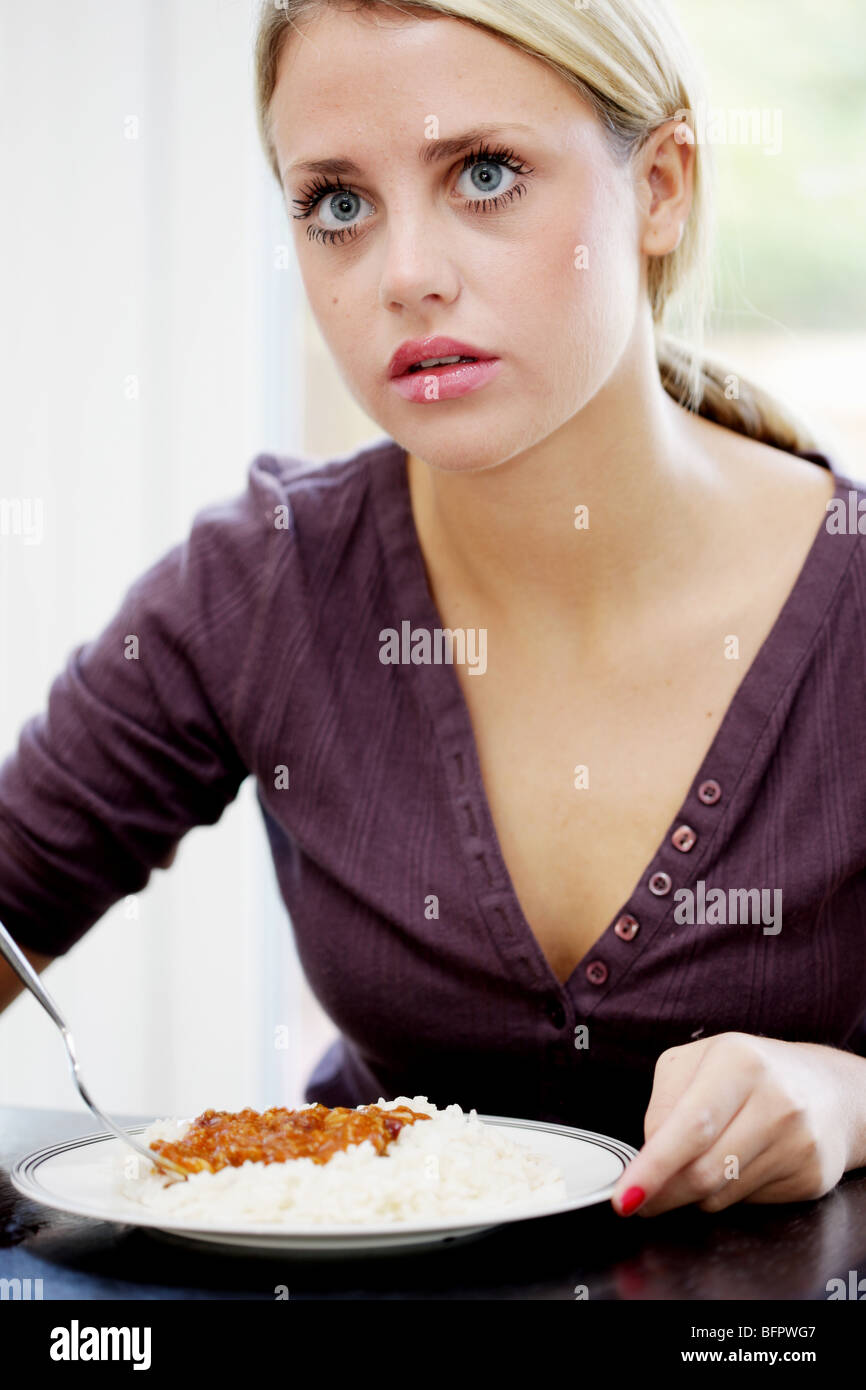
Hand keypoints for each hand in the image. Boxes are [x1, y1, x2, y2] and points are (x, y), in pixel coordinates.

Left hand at [611, 1031, 863, 1217]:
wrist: (826, 1089)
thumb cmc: (747, 1074)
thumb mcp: (697, 1063)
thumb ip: (665, 1102)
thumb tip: (648, 1156)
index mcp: (738, 1061)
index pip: (690, 1127)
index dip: (654, 1167)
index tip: (626, 1195)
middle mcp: (775, 1099)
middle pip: (704, 1170)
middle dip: (663, 1192)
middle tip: (639, 1199)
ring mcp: (798, 1140)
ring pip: (721, 1194)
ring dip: (694, 1191)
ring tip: (700, 1162)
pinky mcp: (811, 1174)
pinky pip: (748, 1202)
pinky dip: (728, 1193)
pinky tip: (740, 1164)